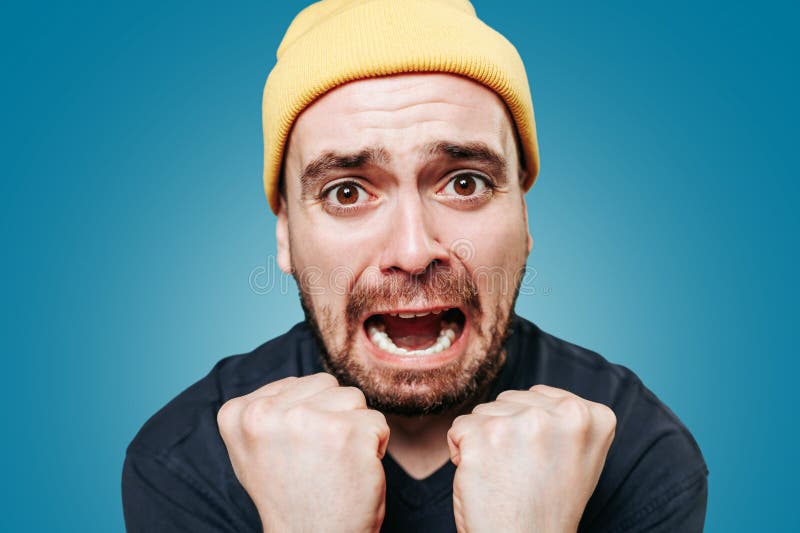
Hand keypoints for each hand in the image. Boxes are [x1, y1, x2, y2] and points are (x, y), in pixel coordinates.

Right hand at [217, 373, 389, 532]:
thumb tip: (297, 384)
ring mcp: (306, 420)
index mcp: (237, 413)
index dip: (306, 418)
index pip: (295, 384)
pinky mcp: (347, 433)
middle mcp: (265, 413)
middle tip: (318, 460)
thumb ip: (270, 410)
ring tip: (335, 464)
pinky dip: (374, 448)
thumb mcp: (256, 451)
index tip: (294, 453)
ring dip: (353, 429)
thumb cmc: (291, 498)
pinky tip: (353, 473)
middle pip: (325, 385)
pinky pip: (377, 422)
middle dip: (331, 416)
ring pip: (352, 397)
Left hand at [446, 385, 616, 532]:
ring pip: (483, 413)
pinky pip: (458, 429)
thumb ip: (562, 421)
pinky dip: (462, 453)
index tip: (543, 462)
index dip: (530, 431)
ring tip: (505, 478)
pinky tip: (484, 480)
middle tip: (522, 474)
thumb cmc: (545, 509)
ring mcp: (524, 423)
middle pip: (509, 401)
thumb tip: (532, 396)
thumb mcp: (577, 458)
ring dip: (484, 442)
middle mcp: (564, 413)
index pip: (538, 397)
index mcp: (593, 417)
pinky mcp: (485, 435)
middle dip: (506, 432)